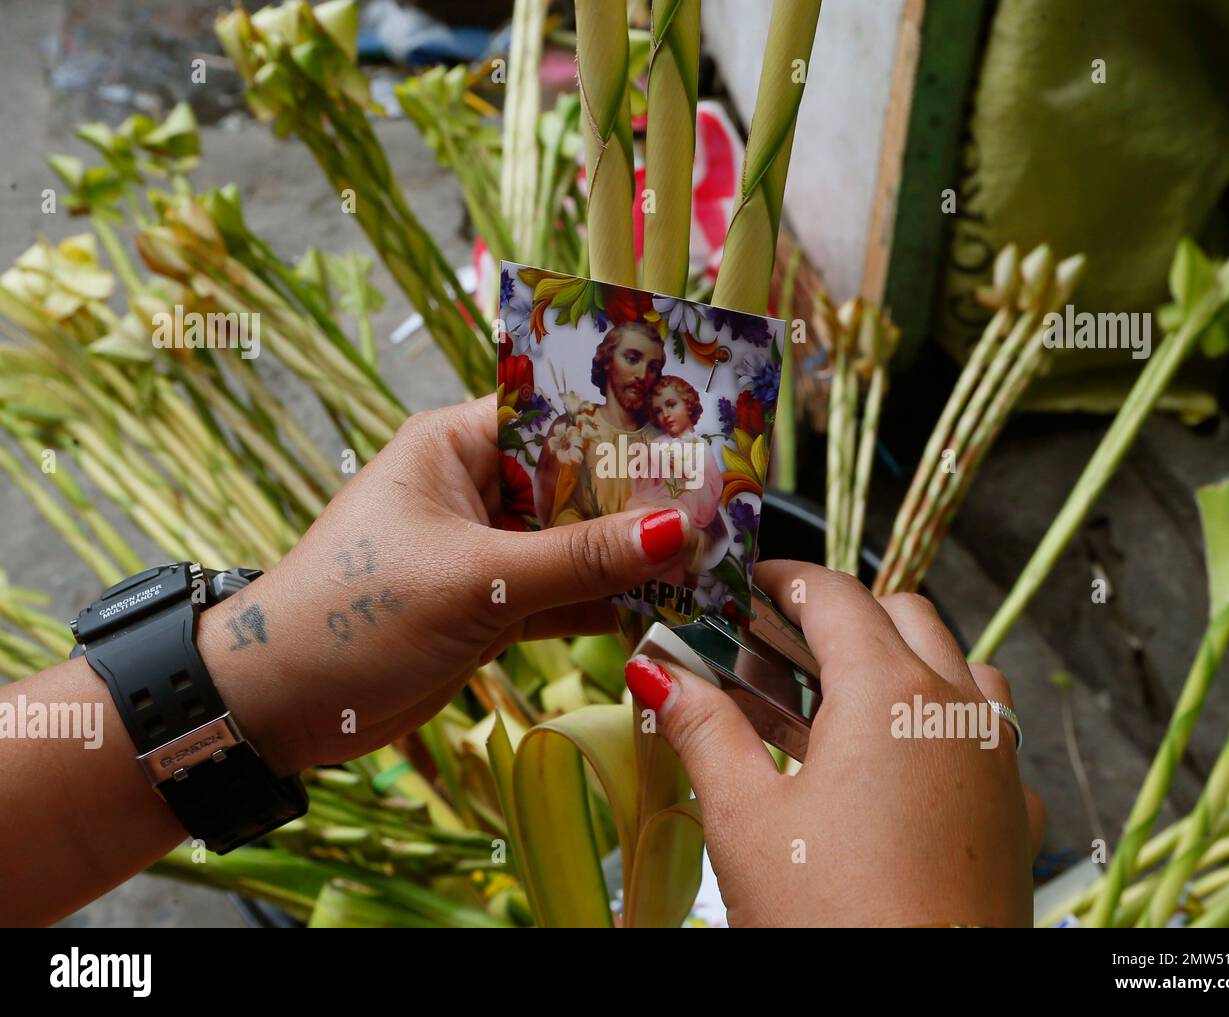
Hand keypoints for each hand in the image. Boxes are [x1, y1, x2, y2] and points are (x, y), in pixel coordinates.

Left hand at [198, 396, 694, 775]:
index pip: (554, 415)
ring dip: (630, 559)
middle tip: (720, 511)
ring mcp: (483, 551)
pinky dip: (604, 606)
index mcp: (454, 446)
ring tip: (709, 563)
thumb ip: (579, 560)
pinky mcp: (488, 606)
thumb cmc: (354, 617)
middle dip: (641, 501)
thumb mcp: (475, 581)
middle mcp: (472, 489)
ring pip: (574, 544)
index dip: (624, 428)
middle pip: (575, 482)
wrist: (277, 709)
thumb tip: (679, 531)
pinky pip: (562, 595)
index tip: (696, 442)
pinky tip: (662, 611)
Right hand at [624, 560, 1044, 926]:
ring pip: (961, 667)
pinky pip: (990, 738)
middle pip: (905, 615)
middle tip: (780, 643)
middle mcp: (956, 709)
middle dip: (841, 614)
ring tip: (843, 700)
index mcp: (889, 691)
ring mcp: (997, 761)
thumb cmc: (830, 921)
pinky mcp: (1016, 815)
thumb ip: (703, 730)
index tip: (748, 587)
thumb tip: (658, 674)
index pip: (836, 593)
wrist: (920, 1015)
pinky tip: (905, 770)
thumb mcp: (744, 819)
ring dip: (906, 660)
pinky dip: (947, 725)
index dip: (785, 579)